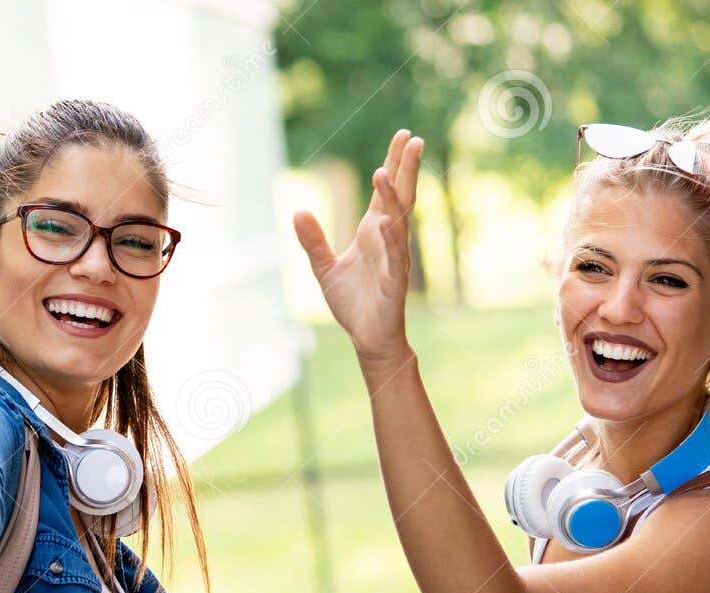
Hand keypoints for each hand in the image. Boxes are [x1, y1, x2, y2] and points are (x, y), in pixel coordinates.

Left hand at [293, 128, 422, 365]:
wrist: (366, 337)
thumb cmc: (352, 303)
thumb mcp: (324, 268)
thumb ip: (312, 240)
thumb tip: (297, 211)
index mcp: (373, 232)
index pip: (385, 191)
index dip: (393, 164)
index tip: (403, 137)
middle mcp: (387, 239)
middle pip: (399, 197)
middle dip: (405, 168)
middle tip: (412, 138)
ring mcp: (394, 258)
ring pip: (397, 221)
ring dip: (392, 197)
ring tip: (384, 171)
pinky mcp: (394, 281)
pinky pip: (395, 256)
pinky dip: (391, 239)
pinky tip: (386, 220)